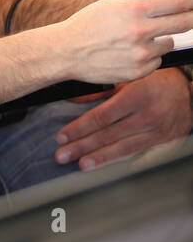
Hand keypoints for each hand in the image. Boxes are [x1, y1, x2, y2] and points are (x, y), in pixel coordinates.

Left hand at [54, 68, 192, 170]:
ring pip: (120, 148)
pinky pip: (133, 151)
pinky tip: (101, 162)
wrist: (190, 92)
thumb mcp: (128, 77)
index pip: (101, 116)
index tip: (63, 136)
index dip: (80, 128)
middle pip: (107, 135)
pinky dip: (115, 158)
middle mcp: (144, 116)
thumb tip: (72, 98)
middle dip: (82, 146)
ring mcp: (153, 131)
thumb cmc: (157, 79)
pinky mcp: (159, 141)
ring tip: (79, 164)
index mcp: (135, 95)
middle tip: (62, 155)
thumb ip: (101, 88)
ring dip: (97, 158)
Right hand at [59, 0, 192, 84]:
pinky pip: (158, 59)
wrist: (68, 51)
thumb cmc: (91, 21)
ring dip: (163, 36)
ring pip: (170, 41)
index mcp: (135, 8)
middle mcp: (141, 31)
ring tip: (139, 35)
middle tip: (188, 13)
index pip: (179, 1)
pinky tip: (131, 50)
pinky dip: (150, 54)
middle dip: (190, 15)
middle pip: (184, 22)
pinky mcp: (140, 71)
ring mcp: (142, 53)